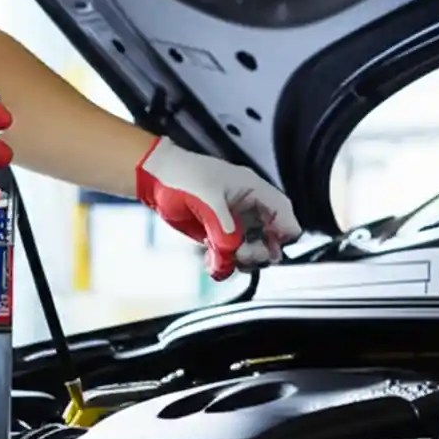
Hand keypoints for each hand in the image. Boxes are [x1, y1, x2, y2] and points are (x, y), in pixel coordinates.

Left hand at [136, 136, 301, 279]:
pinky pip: (229, 255)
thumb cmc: (182, 175)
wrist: (155, 179)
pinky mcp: (218, 234)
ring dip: (239, 260)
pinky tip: (211, 262)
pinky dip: (223, 263)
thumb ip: (223, 227)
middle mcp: (247, 208)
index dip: (283, 232)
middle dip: (259, 251)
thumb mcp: (207, 199)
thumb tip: (233, 249)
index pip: (284, 213)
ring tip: (222, 259)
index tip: (271, 247)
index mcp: (253, 190)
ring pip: (250, 250)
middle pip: (271, 238)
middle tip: (241, 255)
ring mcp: (233, 222)